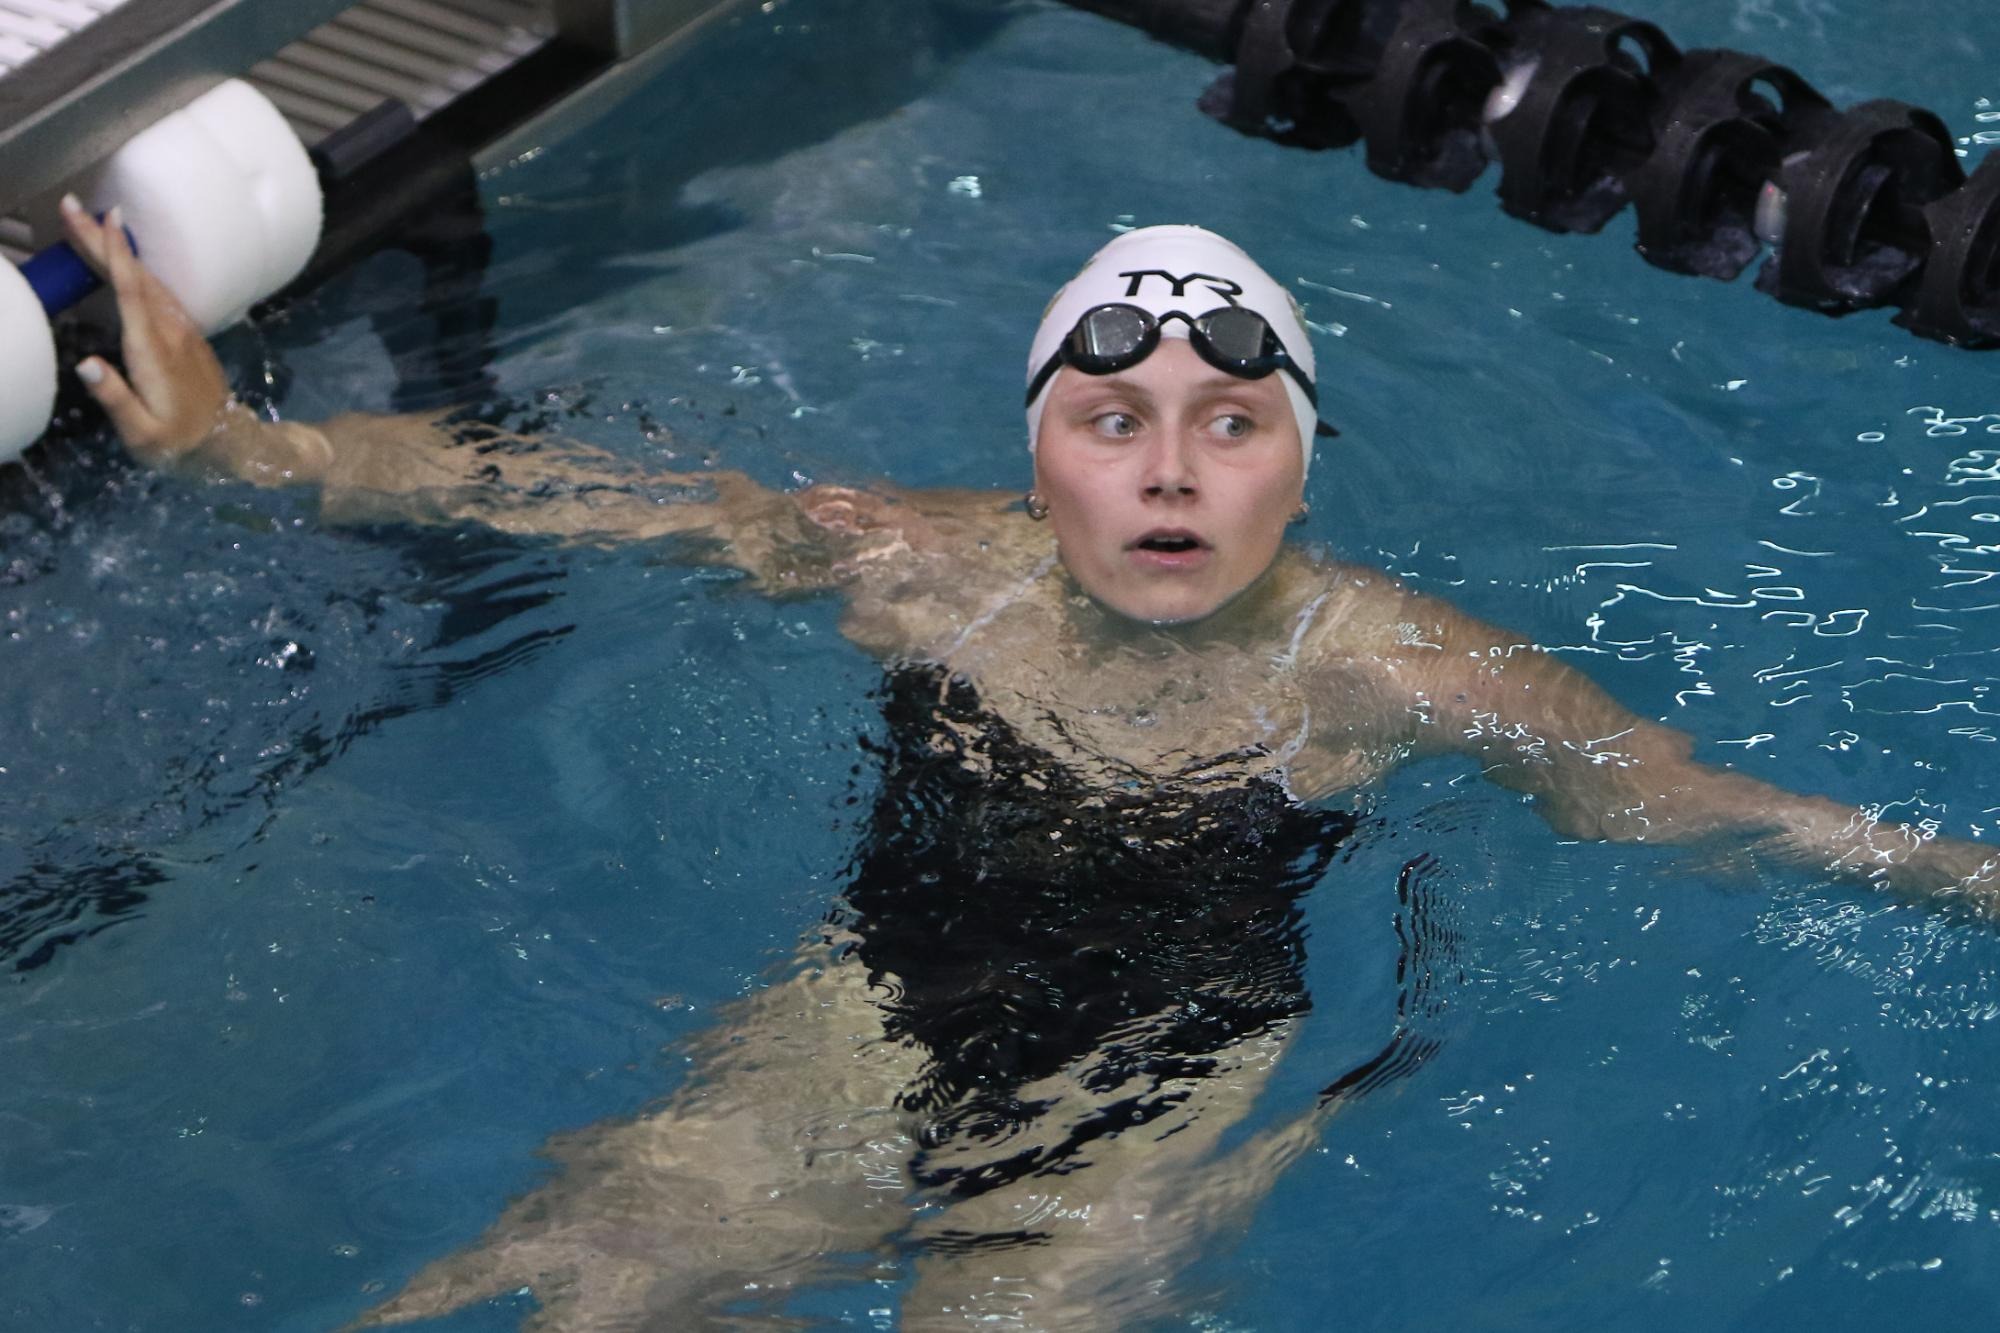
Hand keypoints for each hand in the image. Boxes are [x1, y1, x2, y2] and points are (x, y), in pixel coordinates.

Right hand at [59, 194, 232, 463]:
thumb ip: (115, 398)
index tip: (105, 220)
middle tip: (73, 206)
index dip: (117, 256)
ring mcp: (181, 332)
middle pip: (135, 277)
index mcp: (153, 352)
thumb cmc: (179, 443)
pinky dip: (133, 270)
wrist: (227, 445)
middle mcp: (170, 333)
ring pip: (147, 281)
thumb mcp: (142, 433)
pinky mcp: (185, 336)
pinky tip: (120, 259)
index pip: (132, 294)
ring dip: (117, 250)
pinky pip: (156, 293)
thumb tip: (85, 365)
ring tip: (88, 223)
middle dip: (104, 240)